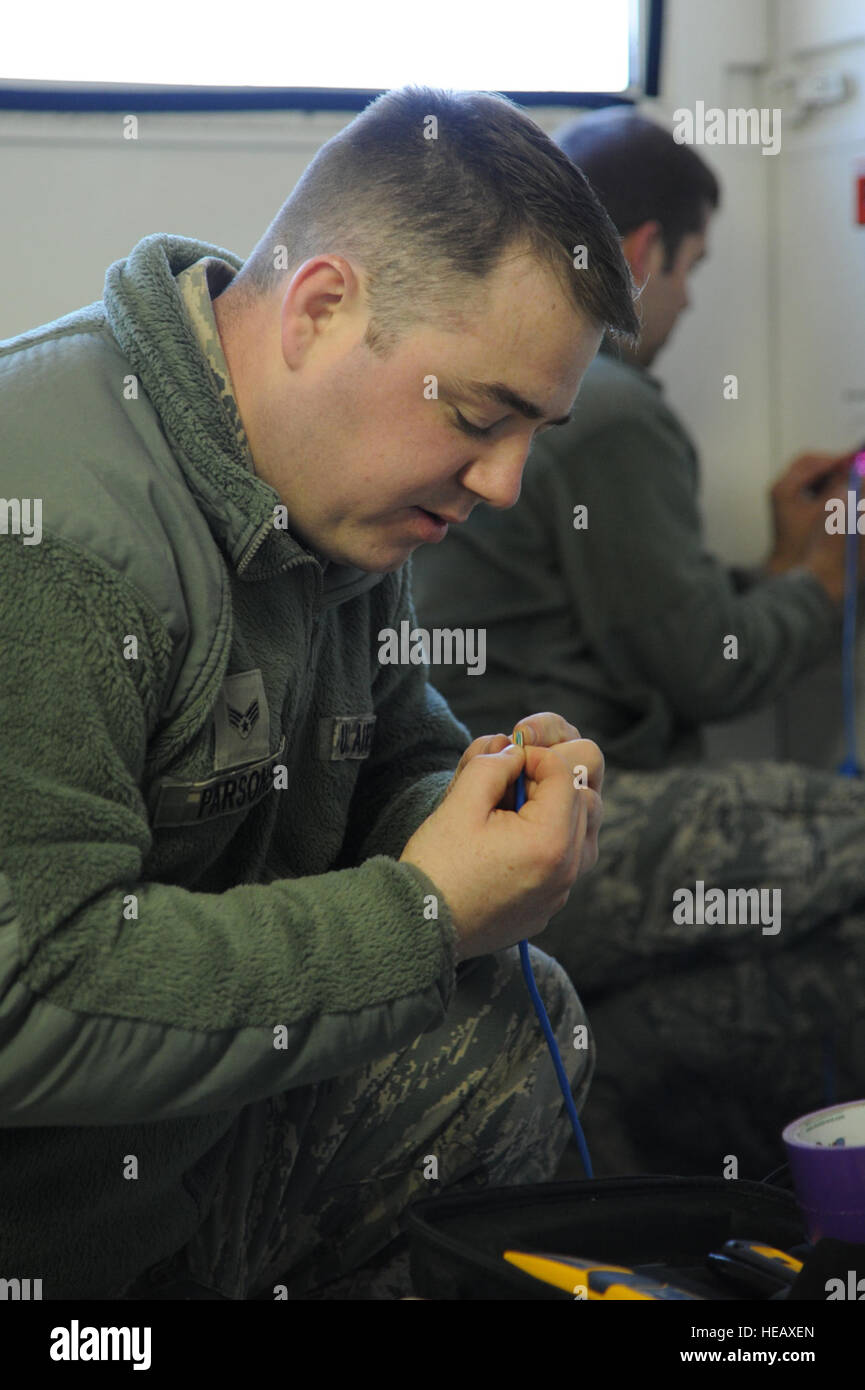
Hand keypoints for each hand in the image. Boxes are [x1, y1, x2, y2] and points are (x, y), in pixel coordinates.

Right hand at [401, 713, 603, 961]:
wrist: (422, 926)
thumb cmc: (437, 867)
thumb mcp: (459, 803)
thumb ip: (492, 765)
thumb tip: (515, 753)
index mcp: (549, 840)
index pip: (563, 772)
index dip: (534, 756)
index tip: (506, 761)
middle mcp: (566, 869)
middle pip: (583, 799)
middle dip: (551, 781)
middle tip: (510, 783)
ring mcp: (560, 892)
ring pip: (584, 831)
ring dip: (561, 809)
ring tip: (520, 807)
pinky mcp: (548, 906)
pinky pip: (567, 862)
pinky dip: (552, 842)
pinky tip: (513, 841)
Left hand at [766, 451, 853, 573]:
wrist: (788, 563)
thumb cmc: (805, 541)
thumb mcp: (825, 512)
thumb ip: (838, 489)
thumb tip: (855, 472)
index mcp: (784, 489)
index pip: (811, 464)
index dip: (833, 460)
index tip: (853, 460)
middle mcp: (780, 487)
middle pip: (807, 463)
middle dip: (830, 463)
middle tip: (851, 464)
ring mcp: (782, 493)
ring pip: (807, 471)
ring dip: (827, 471)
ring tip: (847, 475)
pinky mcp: (787, 500)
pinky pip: (807, 482)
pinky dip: (822, 481)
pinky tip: (836, 486)